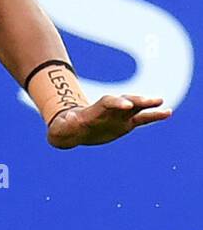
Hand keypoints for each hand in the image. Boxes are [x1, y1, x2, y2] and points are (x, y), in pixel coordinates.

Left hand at [47, 94, 170, 148]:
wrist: (73, 128)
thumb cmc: (65, 127)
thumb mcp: (61, 128)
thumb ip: (64, 125)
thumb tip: (68, 121)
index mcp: (95, 111)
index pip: (107, 103)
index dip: (117, 103)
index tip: (127, 106)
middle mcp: (109, 110)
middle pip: (125, 101)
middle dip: (138, 101)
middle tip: (153, 100)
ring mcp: (119, 115)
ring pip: (136, 108)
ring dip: (149, 106)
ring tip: (165, 107)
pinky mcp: (126, 123)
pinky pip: (142, 119)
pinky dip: (154, 116)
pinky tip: (168, 113)